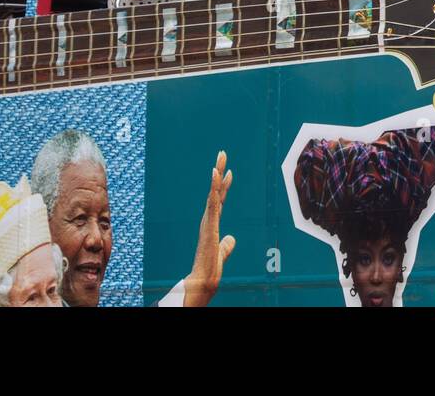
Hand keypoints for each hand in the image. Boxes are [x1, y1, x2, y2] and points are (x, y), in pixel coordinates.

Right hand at [182, 150, 235, 306]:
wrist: (203, 281)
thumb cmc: (209, 269)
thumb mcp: (222, 253)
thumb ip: (227, 245)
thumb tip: (232, 239)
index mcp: (212, 224)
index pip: (219, 200)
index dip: (223, 186)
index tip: (229, 171)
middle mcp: (209, 219)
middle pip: (215, 191)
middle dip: (219, 171)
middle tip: (222, 153)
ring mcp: (208, 221)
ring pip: (213, 192)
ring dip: (217, 174)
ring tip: (220, 158)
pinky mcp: (209, 224)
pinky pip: (212, 202)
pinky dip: (214, 187)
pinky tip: (216, 174)